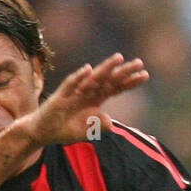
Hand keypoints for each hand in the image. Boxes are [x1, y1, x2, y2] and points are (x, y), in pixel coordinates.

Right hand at [22, 53, 148, 147]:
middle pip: (109, 79)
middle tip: (139, 62)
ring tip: (118, 58)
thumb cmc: (66, 129)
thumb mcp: (87, 132)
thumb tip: (110, 121)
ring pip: (93, 78)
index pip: (116, 87)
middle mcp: (88, 92)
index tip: (145, 75)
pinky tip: (88, 69)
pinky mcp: (61, 96)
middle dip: (123, 71)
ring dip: (106, 68)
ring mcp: (75, 92)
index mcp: (96, 99)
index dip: (130, 82)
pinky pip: (71, 84)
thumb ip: (99, 127)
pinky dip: (79, 77)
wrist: (44, 132)